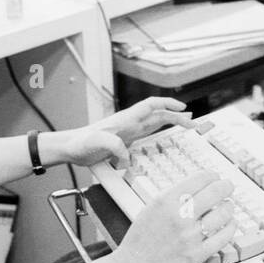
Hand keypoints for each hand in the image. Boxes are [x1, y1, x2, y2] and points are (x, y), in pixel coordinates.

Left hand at [38, 99, 191, 169]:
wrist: (70, 148)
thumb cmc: (80, 142)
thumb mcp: (96, 142)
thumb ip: (114, 146)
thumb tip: (129, 158)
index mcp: (126, 119)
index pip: (152, 105)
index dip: (168, 104)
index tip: (183, 108)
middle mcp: (129, 123)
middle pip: (158, 114)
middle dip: (177, 116)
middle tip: (193, 123)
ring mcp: (128, 131)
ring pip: (155, 123)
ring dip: (171, 122)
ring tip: (186, 125)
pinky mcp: (125, 140)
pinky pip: (148, 135)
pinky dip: (160, 134)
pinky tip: (165, 138)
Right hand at [112, 172, 236, 262]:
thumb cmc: (140, 239)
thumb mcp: (151, 208)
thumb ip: (173, 196)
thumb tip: (197, 186)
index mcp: (166, 201)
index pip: (200, 179)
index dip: (212, 176)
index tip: (215, 177)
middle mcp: (180, 216)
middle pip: (216, 192)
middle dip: (226, 186)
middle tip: (228, 186)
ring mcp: (190, 236)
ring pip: (223, 213)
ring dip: (229, 207)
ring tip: (228, 206)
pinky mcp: (197, 254)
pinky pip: (223, 237)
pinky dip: (230, 227)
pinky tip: (230, 224)